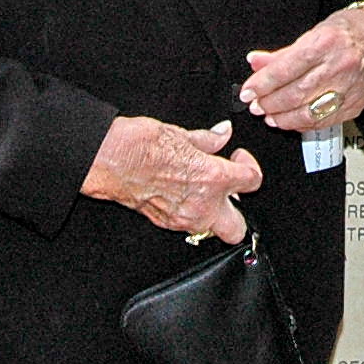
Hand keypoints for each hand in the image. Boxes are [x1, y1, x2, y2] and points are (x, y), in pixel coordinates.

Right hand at [83, 116, 262, 241]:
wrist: (110, 159)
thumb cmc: (142, 145)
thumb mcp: (181, 134)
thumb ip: (208, 139)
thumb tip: (221, 134)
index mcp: (213, 179)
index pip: (252, 181)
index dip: (248, 166)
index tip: (237, 158)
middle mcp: (202, 205)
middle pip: (238, 227)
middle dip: (238, 211)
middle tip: (229, 188)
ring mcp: (183, 219)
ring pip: (211, 229)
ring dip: (213, 213)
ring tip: (203, 190)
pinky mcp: (165, 223)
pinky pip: (189, 226)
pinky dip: (191, 212)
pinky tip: (182, 193)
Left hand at [241, 8, 363, 133]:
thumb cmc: (348, 33)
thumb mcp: (314, 32)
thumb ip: (283, 53)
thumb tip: (256, 62)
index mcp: (326, 43)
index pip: (286, 69)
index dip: (262, 83)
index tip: (247, 91)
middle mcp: (339, 66)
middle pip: (295, 93)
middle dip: (269, 103)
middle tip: (255, 105)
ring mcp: (349, 89)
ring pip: (308, 112)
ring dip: (282, 118)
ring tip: (269, 115)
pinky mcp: (354, 106)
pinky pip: (323, 122)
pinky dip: (301, 124)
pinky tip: (289, 121)